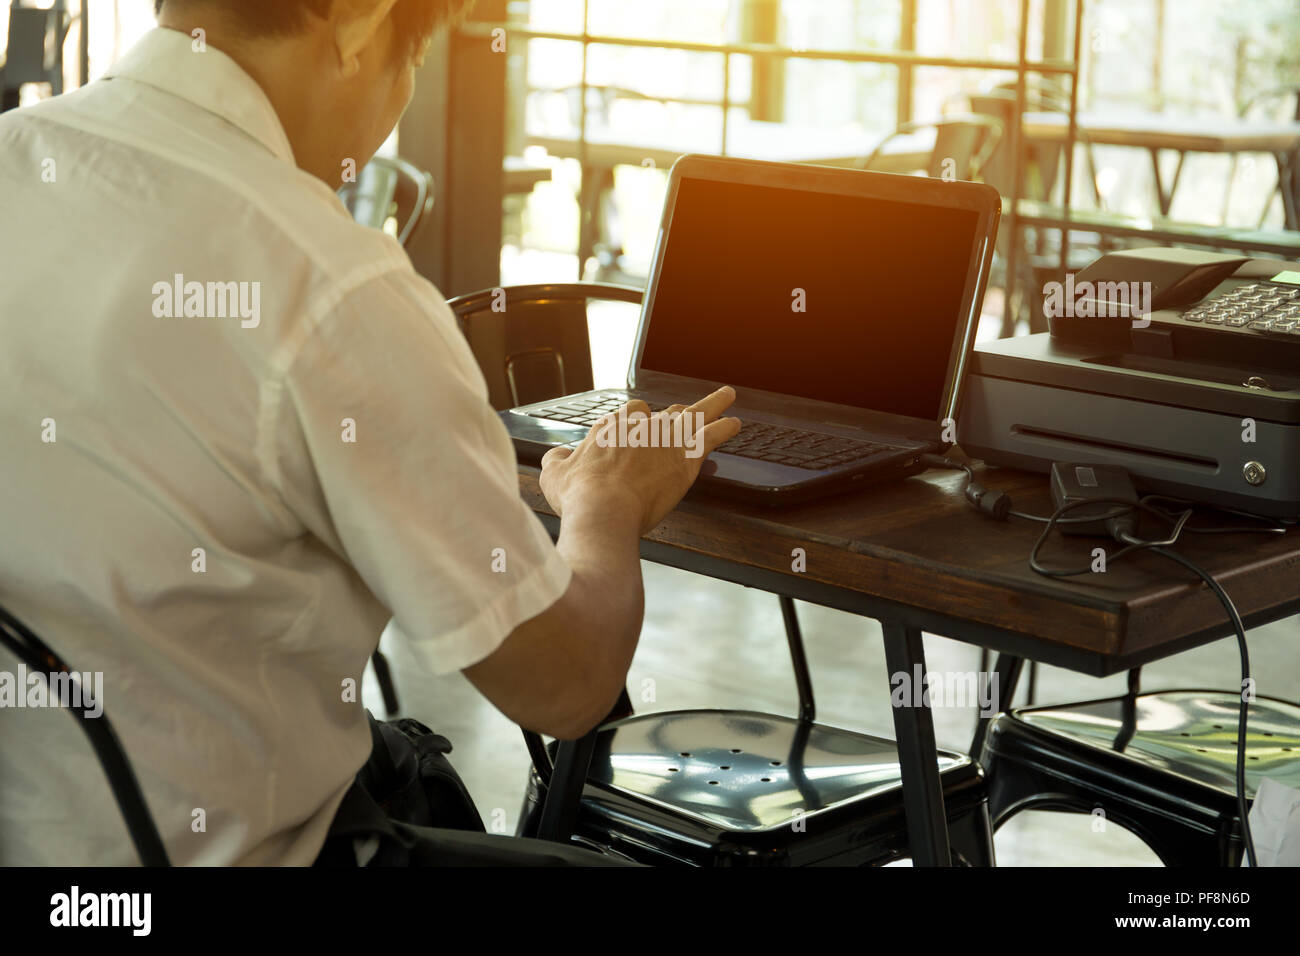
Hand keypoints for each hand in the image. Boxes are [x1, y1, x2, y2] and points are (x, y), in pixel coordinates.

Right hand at [539, 386, 741, 534]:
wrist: (604, 509)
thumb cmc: (579, 496)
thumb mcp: (554, 473)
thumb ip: (558, 459)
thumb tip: (560, 454)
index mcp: (610, 428)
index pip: (627, 415)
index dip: (633, 423)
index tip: (636, 430)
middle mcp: (640, 426)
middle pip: (662, 412)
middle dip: (672, 413)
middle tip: (681, 413)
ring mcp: (666, 438)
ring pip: (693, 415)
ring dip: (711, 404)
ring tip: (726, 396)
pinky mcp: (687, 456)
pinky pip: (712, 434)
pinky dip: (725, 427)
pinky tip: (736, 423)